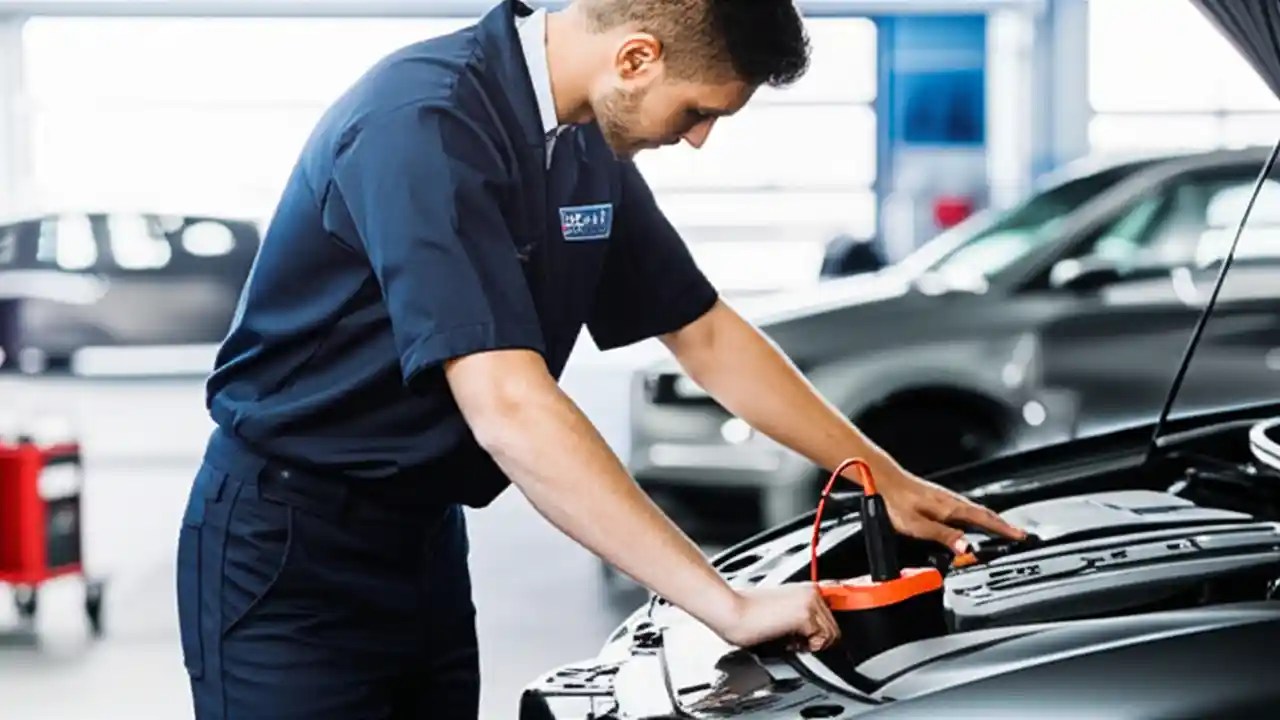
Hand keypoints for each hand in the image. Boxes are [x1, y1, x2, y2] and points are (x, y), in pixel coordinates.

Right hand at [707, 585, 840, 652]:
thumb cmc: (747, 612)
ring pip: (830, 635)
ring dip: (811, 644)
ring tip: (788, 639)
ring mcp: (810, 603)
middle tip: (792, 640)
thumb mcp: (780, 609)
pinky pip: (819, 640)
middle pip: (834, 628)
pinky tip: (785, 639)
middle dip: (815, 640)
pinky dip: (804, 647)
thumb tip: (816, 634)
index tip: (817, 638)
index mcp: (806, 589)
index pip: (832, 615)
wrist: (731, 611)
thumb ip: (801, 615)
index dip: (823, 631)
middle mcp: (811, 592)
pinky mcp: (805, 615)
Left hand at [871, 461, 1026, 554]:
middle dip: (1004, 525)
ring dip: (992, 521)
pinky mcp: (939, 500)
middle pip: (985, 515)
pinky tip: (974, 523)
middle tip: (1019, 536)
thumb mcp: (918, 525)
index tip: (1022, 537)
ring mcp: (946, 500)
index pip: (986, 520)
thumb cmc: (897, 502)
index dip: (1005, 530)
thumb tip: (967, 547)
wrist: (883, 481)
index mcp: (952, 509)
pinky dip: (977, 517)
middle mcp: (952, 502)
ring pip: (976, 512)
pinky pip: (966, 510)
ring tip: (1003, 531)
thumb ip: (944, 536)